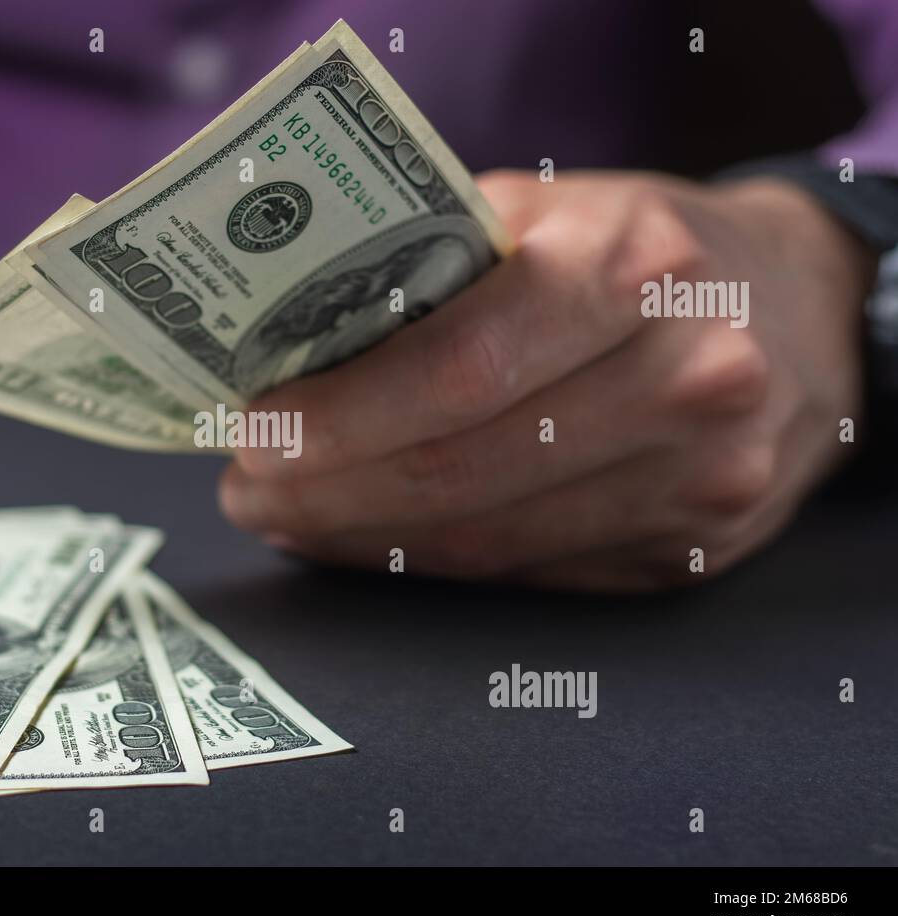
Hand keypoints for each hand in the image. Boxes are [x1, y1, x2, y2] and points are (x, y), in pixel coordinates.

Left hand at [218, 170, 875, 590]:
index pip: (456, 367)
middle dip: (327, 494)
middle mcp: (686, 376)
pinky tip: (380, 538)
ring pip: (488, 542)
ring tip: (293, 518)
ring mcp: (702, 477)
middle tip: (249, 493)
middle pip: (460, 472)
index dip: (340, 418)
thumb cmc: (639, 248)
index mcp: (630, 266)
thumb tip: (284, 357)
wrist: (800, 308)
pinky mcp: (696, 548)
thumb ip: (426, 268)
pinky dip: (437, 560)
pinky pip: (530, 571)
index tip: (251, 439)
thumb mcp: (542, 210)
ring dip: (366, 540)